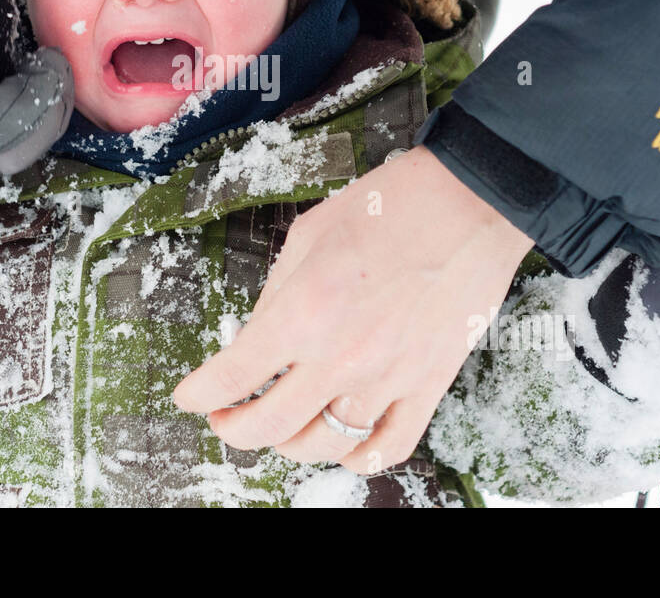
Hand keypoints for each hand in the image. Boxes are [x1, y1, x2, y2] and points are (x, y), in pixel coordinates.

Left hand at [173, 144, 534, 473]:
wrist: (470, 202)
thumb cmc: (391, 206)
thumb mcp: (308, 236)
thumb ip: (277, 294)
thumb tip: (257, 338)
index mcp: (302, 312)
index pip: (231, 376)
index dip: (199, 394)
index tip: (190, 396)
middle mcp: (340, 356)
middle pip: (268, 427)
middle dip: (233, 430)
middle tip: (226, 419)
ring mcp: (387, 379)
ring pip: (323, 446)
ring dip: (290, 442)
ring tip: (282, 426)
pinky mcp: (429, 386)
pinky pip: (387, 447)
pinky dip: (357, 457)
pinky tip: (342, 443)